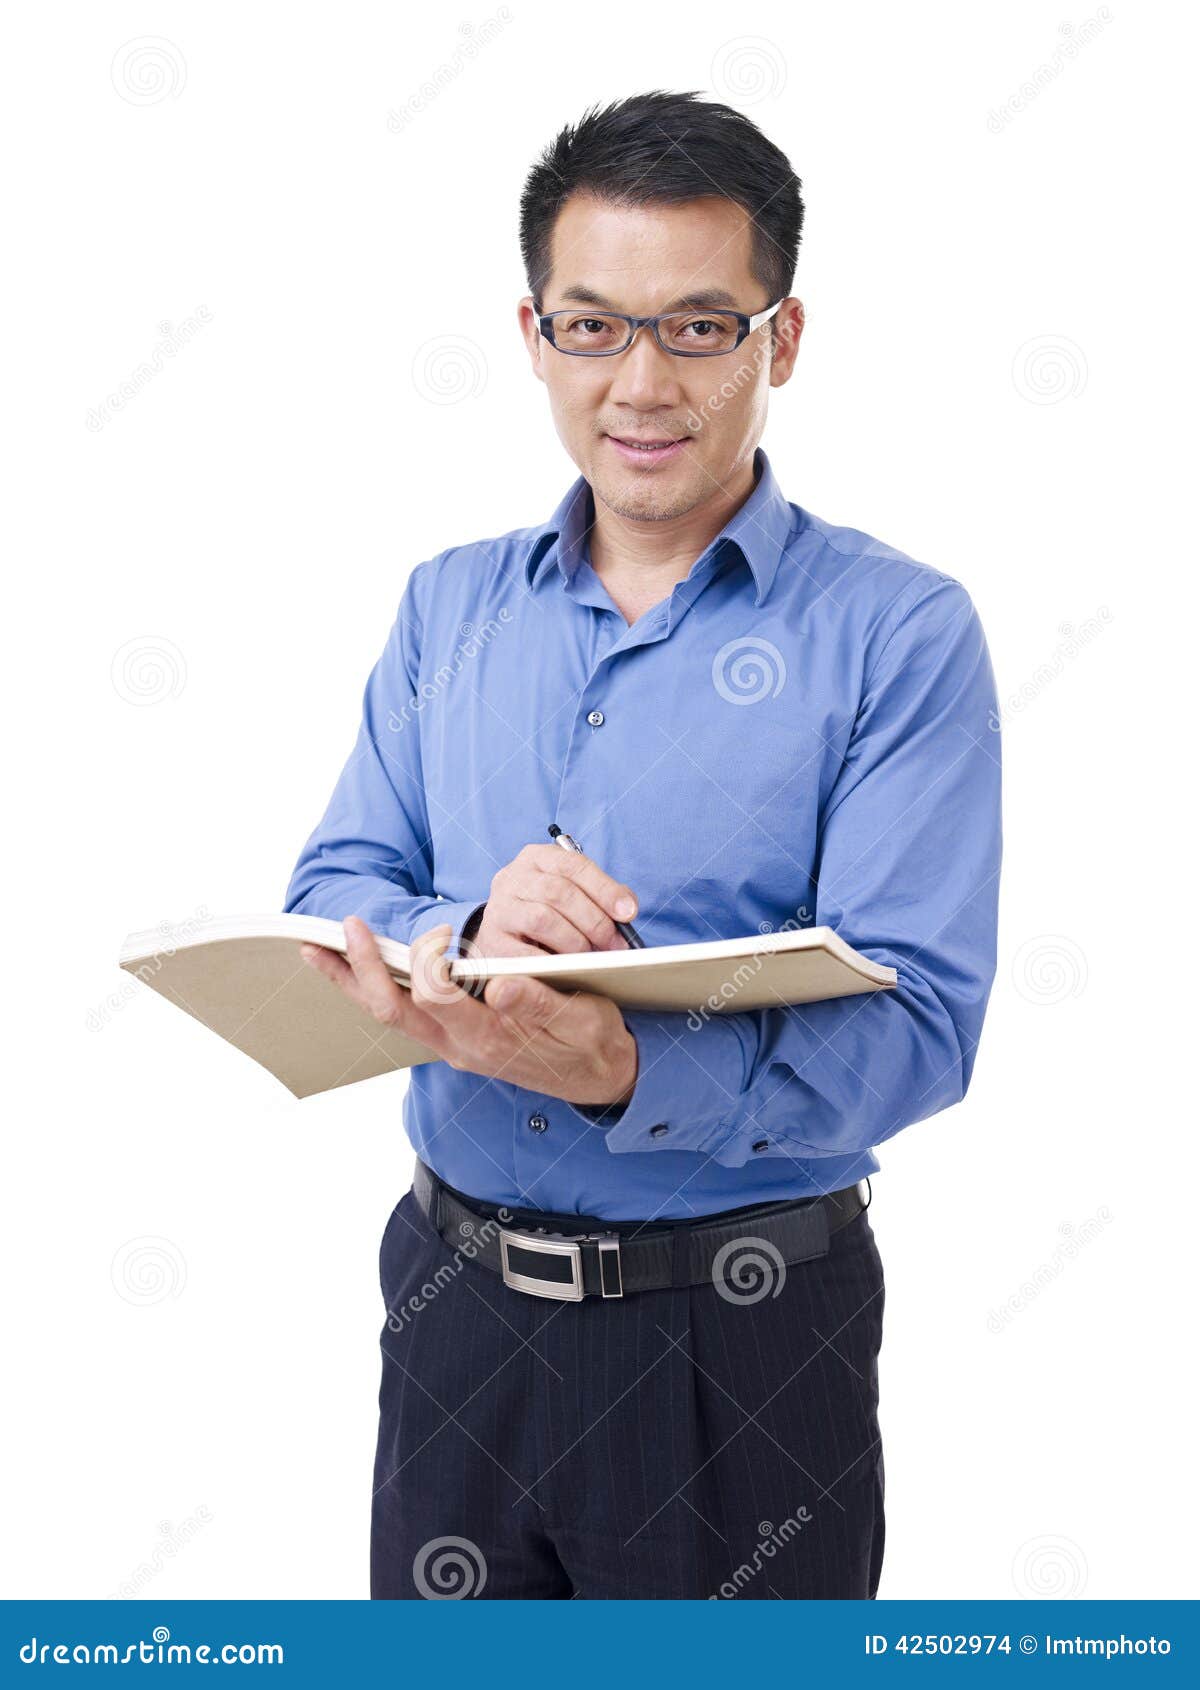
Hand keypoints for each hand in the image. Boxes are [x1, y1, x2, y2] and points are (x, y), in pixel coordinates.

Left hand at [300, 918, 638, 1108]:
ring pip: (386, 1013)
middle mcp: (459, 1044)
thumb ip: (541, 1007)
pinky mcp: (452, 1036)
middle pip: (389, 1009)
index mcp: (488, 1037)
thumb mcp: (582, 1023)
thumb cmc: (593, 1043)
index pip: (436, 995)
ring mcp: (451, 1043)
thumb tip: (503, 986)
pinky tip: (358, 966)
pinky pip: (400, 1013)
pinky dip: (372, 988)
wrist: (600, 1076)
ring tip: (318, 949)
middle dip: (359, 969)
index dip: (431, 958)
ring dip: (351, 981)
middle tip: (337, 929)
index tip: (444, 929)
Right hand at [469, 842, 638, 957]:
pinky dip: (550, 961)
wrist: (503, 938)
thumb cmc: (547, 915)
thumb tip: (627, 909)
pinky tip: (567, 970)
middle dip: (594, 920)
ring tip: (591, 958)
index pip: (574, 866)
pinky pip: (523, 951)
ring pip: (542, 918)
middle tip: (615, 945)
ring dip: (574, 940)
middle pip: (559, 892)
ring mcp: (498, 907)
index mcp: (536, 858)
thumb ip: (599, 896)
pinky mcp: (491, 939)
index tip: (629, 912)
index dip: (605, 889)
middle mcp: (512, 877)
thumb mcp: (571, 896)